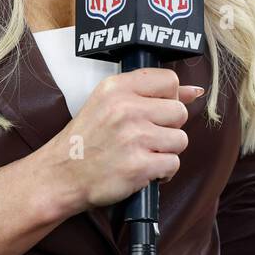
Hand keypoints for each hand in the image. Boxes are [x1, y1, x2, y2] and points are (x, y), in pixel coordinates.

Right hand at [39, 68, 204, 214]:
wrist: (61, 175)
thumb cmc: (86, 139)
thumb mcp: (107, 103)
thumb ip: (149, 92)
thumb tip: (194, 91)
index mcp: (117, 88)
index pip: (169, 80)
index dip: (169, 98)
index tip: (155, 111)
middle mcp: (125, 109)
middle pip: (179, 112)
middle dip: (168, 128)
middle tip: (146, 137)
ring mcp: (133, 138)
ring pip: (180, 140)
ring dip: (166, 151)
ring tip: (143, 154)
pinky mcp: (139, 166)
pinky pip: (173, 164)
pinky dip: (163, 172)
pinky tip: (144, 171)